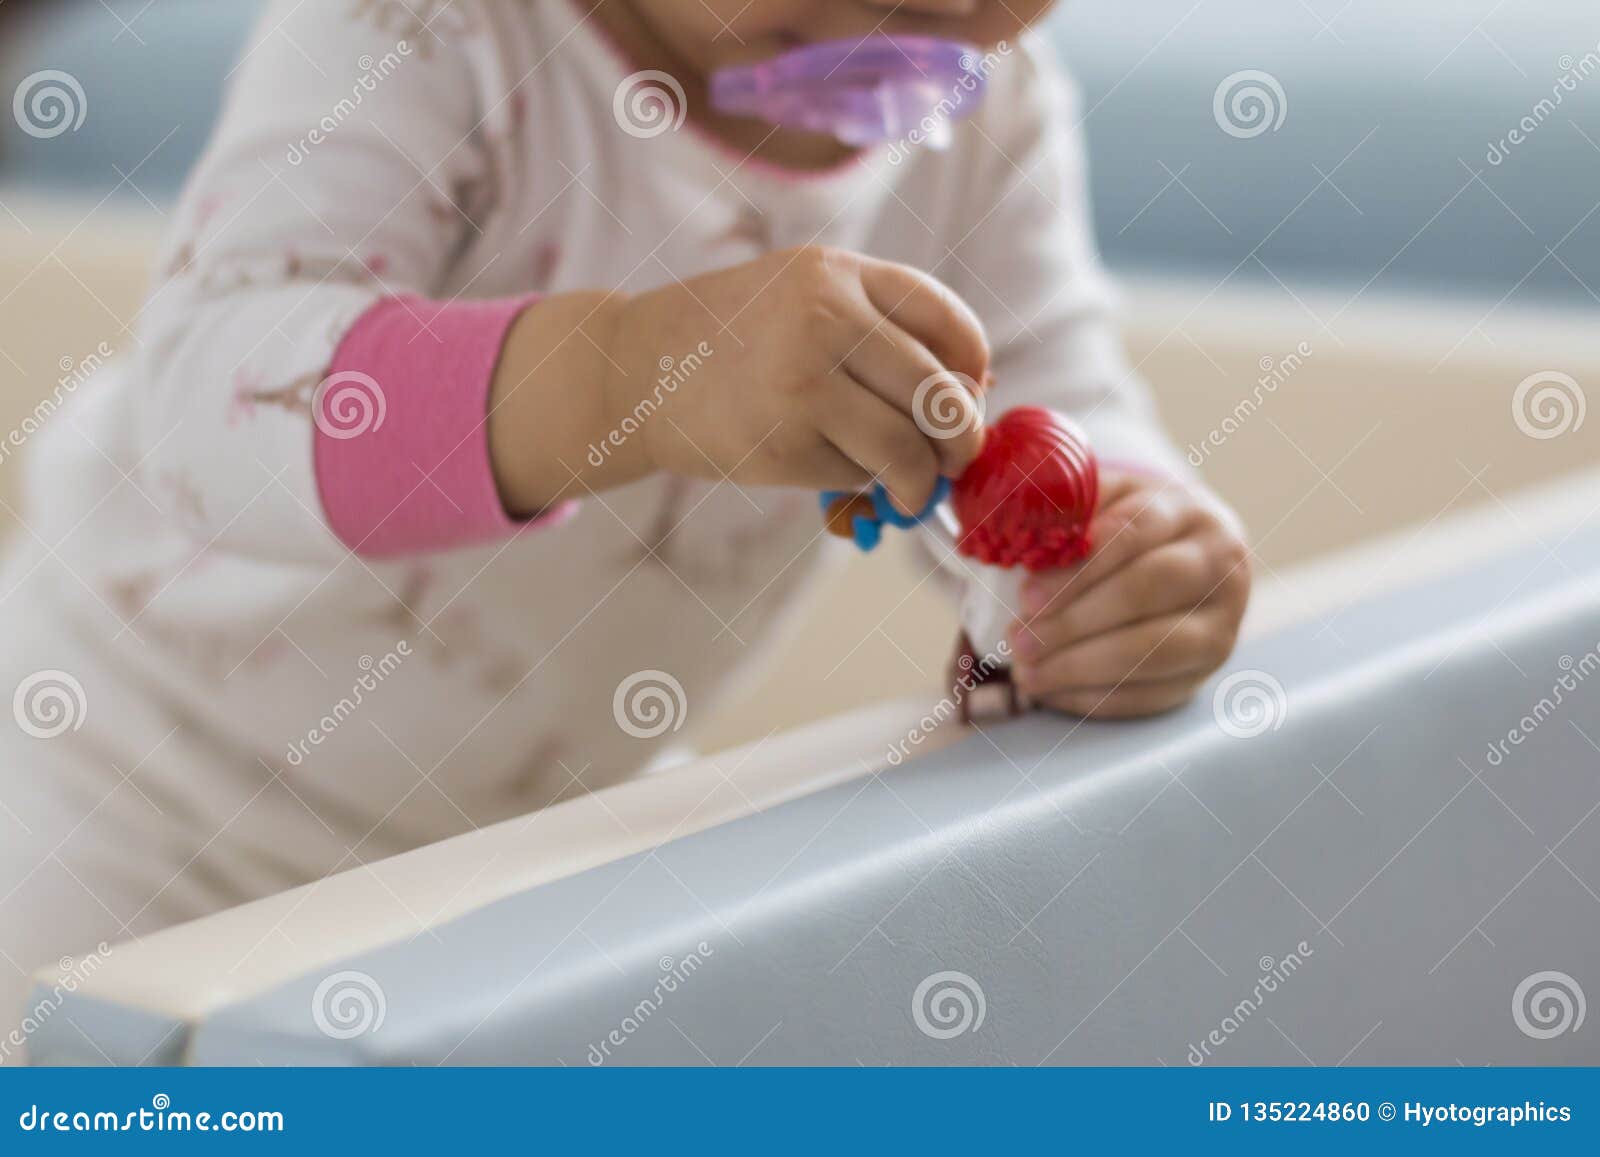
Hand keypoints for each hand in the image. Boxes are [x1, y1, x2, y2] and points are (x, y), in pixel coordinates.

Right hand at [601, 246, 989, 514]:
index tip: (968, 393)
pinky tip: (833, 470)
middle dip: (960, 440)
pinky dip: (860, 485)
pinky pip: (857, 476)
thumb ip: (879, 328)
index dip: (972, 370)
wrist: (636, 366)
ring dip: (920, 480)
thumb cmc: (735, 338)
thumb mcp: (804, 296)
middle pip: (940, 395)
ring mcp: (801, 383)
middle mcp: (825, 319)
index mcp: (839, 273)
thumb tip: (974, 393)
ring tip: (909, 487)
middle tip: (952, 460)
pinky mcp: (780, 444)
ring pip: (907, 447)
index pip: (947, 323)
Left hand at [1007, 469, 1249, 717]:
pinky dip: (1096, 698)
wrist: (1180, 556)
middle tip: (1019, 639)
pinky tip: (1052, 693)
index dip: (1078, 568)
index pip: (1134, 532)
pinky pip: (1153, 694)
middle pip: (1148, 589)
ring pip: (1156, 649)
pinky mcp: (1209, 670)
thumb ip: (1056, 507)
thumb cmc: (1123, 527)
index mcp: (1187, 511)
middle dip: (1075, 620)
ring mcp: (1221, 622)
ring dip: (1082, 666)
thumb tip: (987, 520)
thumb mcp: (1098, 501)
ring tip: (1027, 673)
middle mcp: (1219, 564)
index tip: (1027, 594)